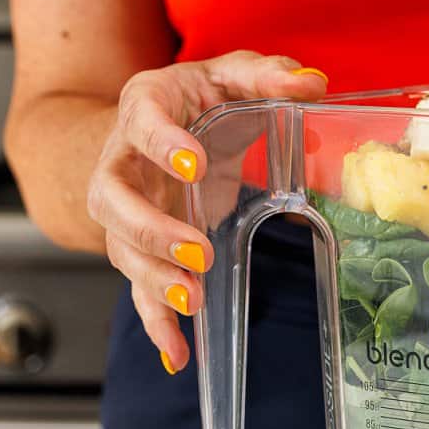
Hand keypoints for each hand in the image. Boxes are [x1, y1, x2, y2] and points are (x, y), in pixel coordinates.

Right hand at [87, 51, 327, 373]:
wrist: (156, 121)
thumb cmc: (199, 95)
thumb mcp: (233, 73)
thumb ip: (268, 74)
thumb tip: (313, 82)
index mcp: (144, 107)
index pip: (141, 122)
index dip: (161, 142)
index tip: (193, 164)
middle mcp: (122, 160)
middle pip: (115, 199)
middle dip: (151, 230)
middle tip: (196, 251)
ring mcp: (127, 208)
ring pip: (122, 249)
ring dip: (154, 279)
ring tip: (192, 301)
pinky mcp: (141, 245)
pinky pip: (140, 287)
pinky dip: (155, 322)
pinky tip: (177, 355)